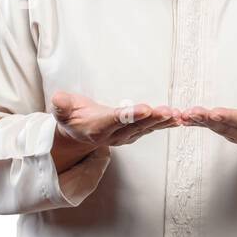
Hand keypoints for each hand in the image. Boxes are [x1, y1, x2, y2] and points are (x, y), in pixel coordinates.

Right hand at [50, 91, 183, 170]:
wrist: (76, 133)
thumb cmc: (71, 116)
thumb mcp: (61, 109)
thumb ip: (62, 104)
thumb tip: (58, 98)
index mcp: (97, 128)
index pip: (116, 120)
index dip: (131, 115)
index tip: (145, 109)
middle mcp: (113, 135)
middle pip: (135, 125)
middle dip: (153, 118)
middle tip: (168, 111)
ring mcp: (124, 137)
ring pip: (146, 128)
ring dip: (163, 122)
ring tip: (177, 114)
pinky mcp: (132, 135)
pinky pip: (150, 129)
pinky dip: (164, 124)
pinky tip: (177, 119)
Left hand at [180, 93, 236, 148]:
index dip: (230, 118)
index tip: (215, 112)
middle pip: (226, 127)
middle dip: (208, 120)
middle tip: (192, 113)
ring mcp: (236, 134)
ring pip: (215, 127)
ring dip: (198, 121)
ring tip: (182, 115)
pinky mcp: (228, 128)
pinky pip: (210, 124)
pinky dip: (195, 121)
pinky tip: (181, 117)